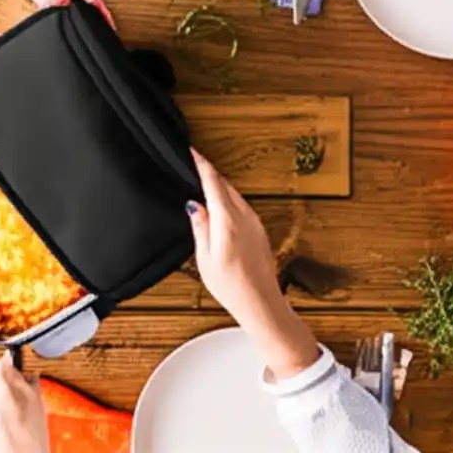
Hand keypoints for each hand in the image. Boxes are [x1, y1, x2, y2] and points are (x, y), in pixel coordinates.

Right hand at [0, 353, 48, 452]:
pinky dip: (23, 393)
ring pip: (20, 376)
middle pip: (9, 368)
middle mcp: (23, 392)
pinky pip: (31, 388)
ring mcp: (35, 397)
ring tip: (2, 409)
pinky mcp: (42, 405)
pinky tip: (14, 411)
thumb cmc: (2, 452)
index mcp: (3, 395)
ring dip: (10, 387)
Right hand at [187, 151, 319, 378]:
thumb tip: (194, 206)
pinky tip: (220, 208)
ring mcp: (255, 222)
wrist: (260, 301)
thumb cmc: (232, 286)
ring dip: (219, 188)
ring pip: (234, 195)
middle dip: (209, 174)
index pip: (213, 183)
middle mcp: (245, 217)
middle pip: (225, 185)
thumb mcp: (204, 258)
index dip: (201, 164)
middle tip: (194, 166)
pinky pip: (242, 206)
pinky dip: (229, 201)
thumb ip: (200, 227)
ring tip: (203, 186)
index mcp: (228, 221)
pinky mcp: (260, 230)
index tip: (192, 152)